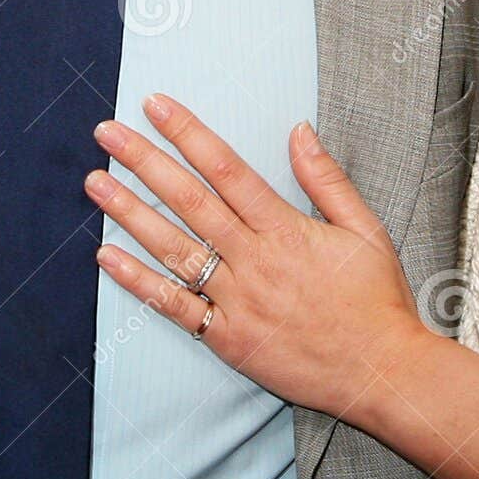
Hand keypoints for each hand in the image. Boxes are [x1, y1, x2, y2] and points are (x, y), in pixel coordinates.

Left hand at [86, 93, 427, 422]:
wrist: (383, 372)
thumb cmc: (377, 299)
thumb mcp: (365, 228)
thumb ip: (326, 178)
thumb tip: (298, 129)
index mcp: (286, 227)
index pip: (226, 168)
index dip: (188, 132)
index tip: (156, 105)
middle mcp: (255, 259)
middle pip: (190, 200)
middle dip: (145, 161)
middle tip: (106, 132)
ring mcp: (237, 300)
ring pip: (174, 248)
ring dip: (130, 214)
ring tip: (95, 183)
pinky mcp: (227, 339)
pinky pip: (175, 307)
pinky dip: (138, 283)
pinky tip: (106, 257)